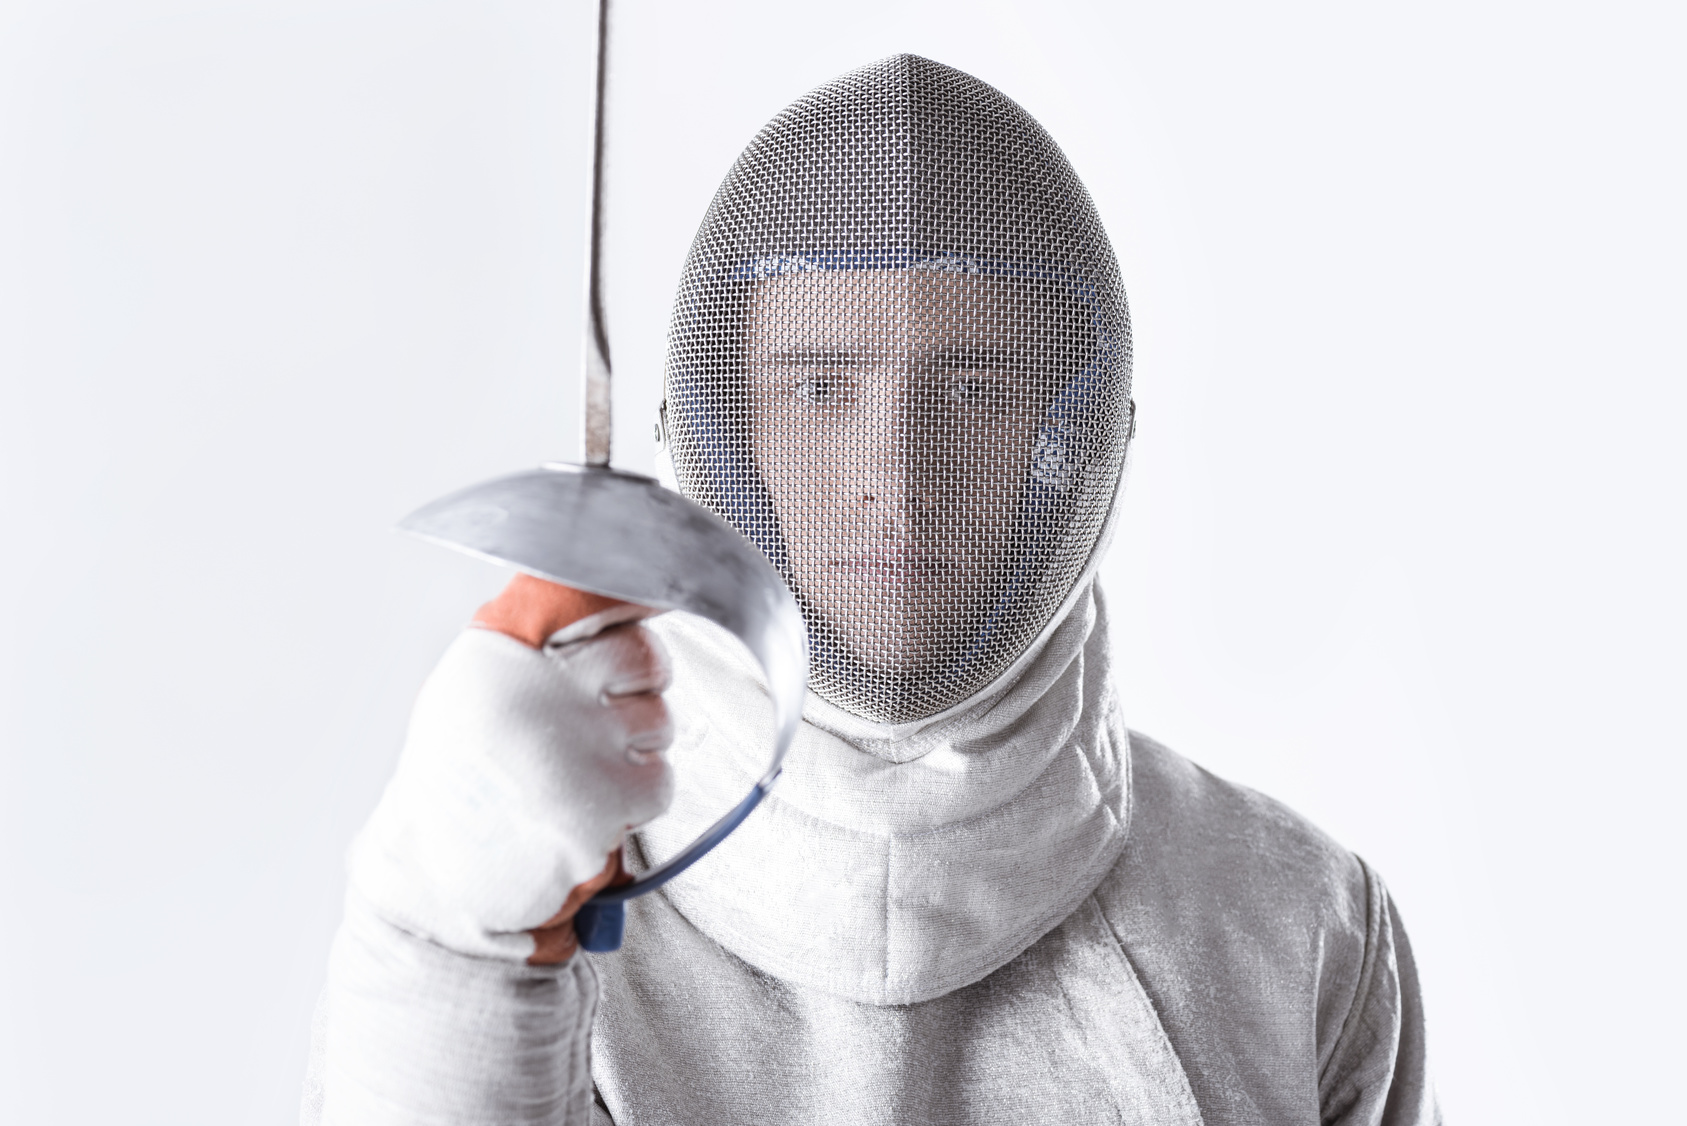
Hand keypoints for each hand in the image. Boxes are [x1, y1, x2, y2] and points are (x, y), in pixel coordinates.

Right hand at [346, 574, 672, 963]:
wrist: (437, 887)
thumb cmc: (457, 794)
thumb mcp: (466, 696)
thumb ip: (529, 652)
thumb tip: (606, 612)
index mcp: (502, 653)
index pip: (606, 609)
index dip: (626, 639)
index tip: (627, 655)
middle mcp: (541, 689)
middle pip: (646, 660)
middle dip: (639, 693)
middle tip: (603, 727)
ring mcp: (578, 743)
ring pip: (660, 722)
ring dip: (636, 751)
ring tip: (583, 776)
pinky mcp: (605, 798)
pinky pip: (660, 781)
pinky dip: (637, 801)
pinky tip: (593, 811)